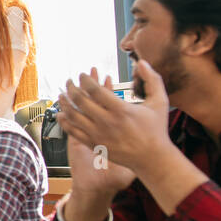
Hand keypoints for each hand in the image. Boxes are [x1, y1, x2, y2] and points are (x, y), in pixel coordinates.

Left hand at [57, 64, 168, 179]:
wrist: (152, 158)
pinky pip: (73, 132)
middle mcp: (107, 122)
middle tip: (69, 82)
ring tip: (61, 96)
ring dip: (64, 104)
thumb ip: (152, 79)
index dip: (85, 80)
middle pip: (80, 101)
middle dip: (71, 88)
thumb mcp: (160, 101)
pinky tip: (61, 115)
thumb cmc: (156, 129)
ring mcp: (99, 134)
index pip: (94, 90)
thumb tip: (142, 62)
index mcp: (121, 109)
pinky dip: (64, 122)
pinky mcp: (95, 144)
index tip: (82, 75)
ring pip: (73, 116)